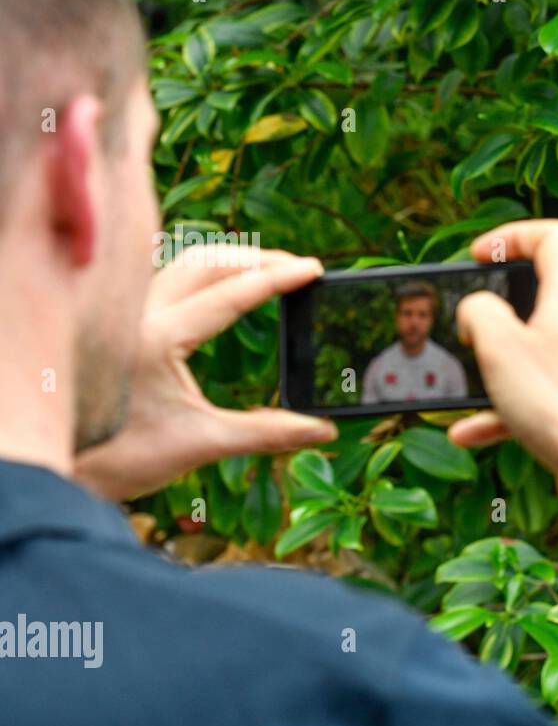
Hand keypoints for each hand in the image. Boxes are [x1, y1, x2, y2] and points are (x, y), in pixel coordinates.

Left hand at [74, 245, 337, 502]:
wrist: (65, 466)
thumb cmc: (124, 458)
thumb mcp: (204, 444)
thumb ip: (269, 433)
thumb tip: (324, 431)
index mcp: (158, 339)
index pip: (231, 294)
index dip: (278, 278)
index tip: (314, 268)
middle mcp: (136, 315)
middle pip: (207, 261)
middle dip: (258, 258)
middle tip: (299, 266)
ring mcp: (124, 314)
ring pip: (183, 263)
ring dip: (229, 260)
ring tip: (269, 270)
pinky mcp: (119, 322)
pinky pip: (165, 278)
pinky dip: (202, 273)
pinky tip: (223, 286)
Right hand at [447, 219, 557, 517]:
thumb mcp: (499, 346)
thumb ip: (479, 311)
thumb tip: (477, 310)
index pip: (554, 237)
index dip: (513, 235)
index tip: (479, 254)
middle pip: (545, 293)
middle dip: (500, 306)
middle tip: (470, 320)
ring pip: (539, 350)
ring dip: (498, 364)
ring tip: (466, 380)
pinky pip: (544, 392)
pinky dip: (508, 406)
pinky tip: (471, 431)